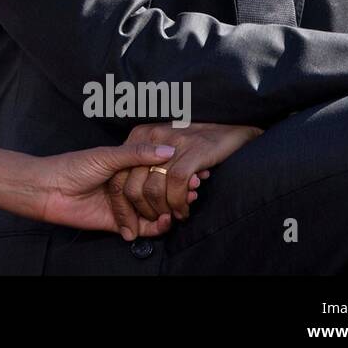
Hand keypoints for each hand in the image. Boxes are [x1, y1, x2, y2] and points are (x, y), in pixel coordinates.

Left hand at [33, 142, 193, 239]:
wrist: (48, 190)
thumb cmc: (74, 166)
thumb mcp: (108, 155)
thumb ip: (136, 154)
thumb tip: (168, 149)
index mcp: (125, 165)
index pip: (157, 169)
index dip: (175, 169)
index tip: (196, 168)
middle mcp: (128, 185)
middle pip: (159, 190)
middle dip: (178, 190)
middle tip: (197, 186)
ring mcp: (125, 205)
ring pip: (155, 210)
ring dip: (172, 207)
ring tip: (187, 201)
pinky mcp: (120, 224)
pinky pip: (145, 228)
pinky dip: (158, 227)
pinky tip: (168, 219)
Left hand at [111, 122, 262, 226]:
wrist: (228, 122)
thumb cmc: (192, 138)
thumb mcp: (161, 147)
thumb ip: (143, 164)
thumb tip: (133, 196)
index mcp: (138, 137)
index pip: (119, 178)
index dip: (122, 206)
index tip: (131, 225)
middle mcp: (150, 138)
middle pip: (133, 188)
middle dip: (143, 213)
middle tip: (156, 221)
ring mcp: (171, 144)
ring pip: (153, 190)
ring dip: (163, 211)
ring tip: (173, 216)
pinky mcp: (192, 151)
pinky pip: (177, 184)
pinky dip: (179, 203)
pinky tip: (184, 210)